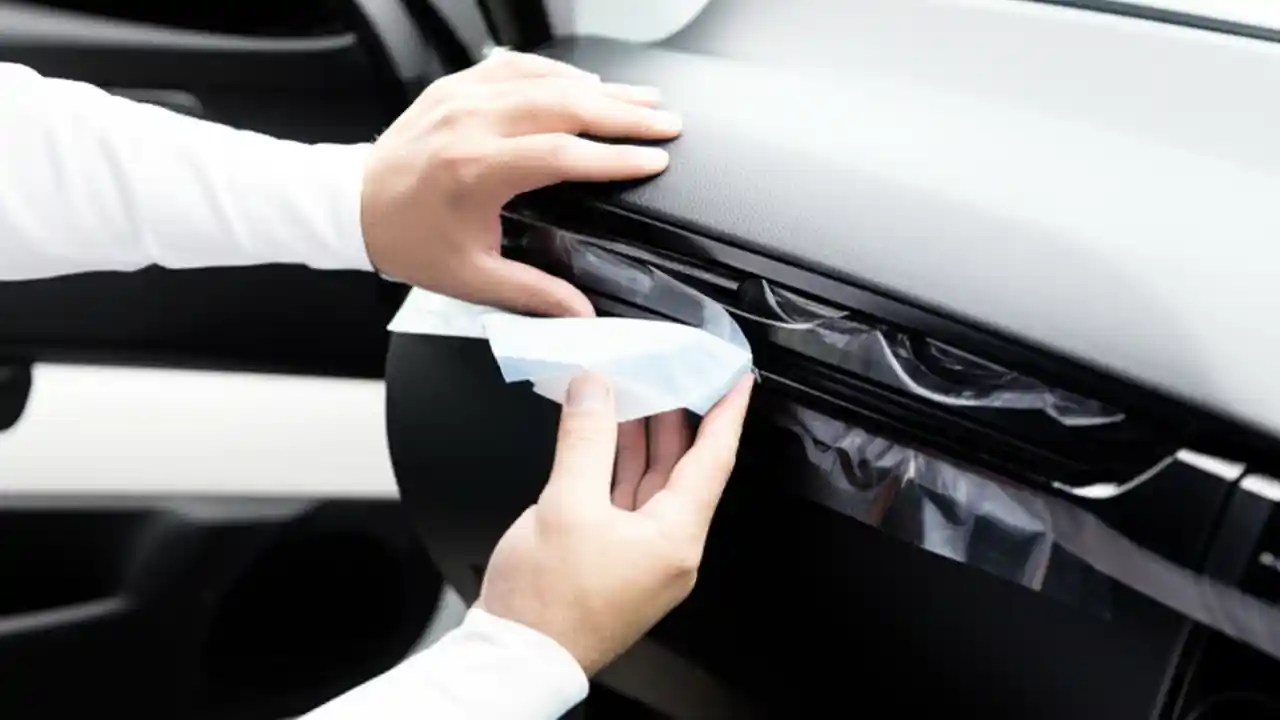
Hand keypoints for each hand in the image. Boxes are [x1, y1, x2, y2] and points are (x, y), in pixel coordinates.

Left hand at [360, 49, 680, 316]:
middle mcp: (471, 124)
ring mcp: (462, 97)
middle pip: (565, 106)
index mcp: (474, 171)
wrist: (352, 205)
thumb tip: (583, 316)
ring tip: (642, 98)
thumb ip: (533, 293)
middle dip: (624, 113)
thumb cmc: (410, 240)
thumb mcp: (471, 278)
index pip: (562, 154)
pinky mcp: (456, 86)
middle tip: (667, 121)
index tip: (654, 159)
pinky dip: (557, 71)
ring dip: (600, 88)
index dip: (614, 157)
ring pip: (546, 79)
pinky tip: (586, 82)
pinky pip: (516, 67)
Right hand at [476, 372, 754, 674]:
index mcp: (675, 538)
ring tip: (632, 394)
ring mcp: (641, 557)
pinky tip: (602, 438)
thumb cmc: (546, 604)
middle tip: (673, 374)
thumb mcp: (566, 505)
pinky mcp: (614, 561)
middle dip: (676, 419)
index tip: (736, 379)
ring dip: (642, 439)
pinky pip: (625, 500)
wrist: (517, 659)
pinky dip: (616, 465)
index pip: (714, 461)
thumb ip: (585, 439)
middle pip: (683, 469)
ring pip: (651, 483)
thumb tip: (595, 389)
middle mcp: (668, 549)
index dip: (727, 414)